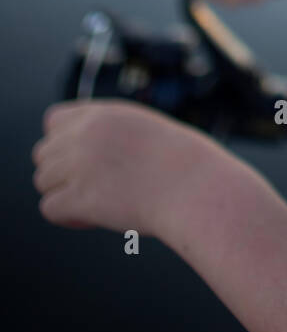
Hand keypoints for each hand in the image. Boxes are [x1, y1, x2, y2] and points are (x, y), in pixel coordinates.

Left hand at [32, 99, 226, 237]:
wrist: (198, 187)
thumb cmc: (184, 165)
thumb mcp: (146, 130)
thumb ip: (112, 135)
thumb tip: (81, 159)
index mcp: (105, 113)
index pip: (53, 120)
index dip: (64, 142)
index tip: (86, 159)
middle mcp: (86, 134)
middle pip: (43, 154)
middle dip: (62, 172)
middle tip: (94, 187)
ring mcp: (81, 164)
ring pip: (43, 182)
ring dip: (64, 194)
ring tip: (98, 203)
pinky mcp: (81, 197)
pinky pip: (50, 208)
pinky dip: (68, 217)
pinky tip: (94, 218)